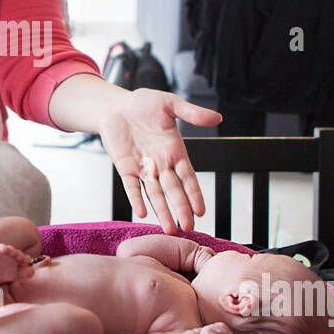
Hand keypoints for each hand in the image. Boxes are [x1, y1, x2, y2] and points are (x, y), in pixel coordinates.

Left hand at [97, 87, 221, 233]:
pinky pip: (131, 186)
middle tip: (188, 228)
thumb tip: (218, 118)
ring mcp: (143, 168)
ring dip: (161, 211)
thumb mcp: (170, 104)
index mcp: (175, 151)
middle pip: (173, 190)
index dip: (194, 194)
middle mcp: (161, 164)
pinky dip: (136, 199)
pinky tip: (142, 213)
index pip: (188, 177)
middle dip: (181, 209)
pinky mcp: (125, 167)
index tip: (202, 211)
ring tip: (169, 229)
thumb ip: (191, 112)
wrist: (115, 105)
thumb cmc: (143, 104)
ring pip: (154, 194)